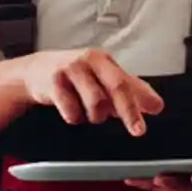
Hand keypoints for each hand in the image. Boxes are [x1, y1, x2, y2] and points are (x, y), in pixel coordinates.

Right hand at [21, 48, 163, 135]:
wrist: (35, 71)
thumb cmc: (74, 75)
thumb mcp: (102, 77)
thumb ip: (130, 90)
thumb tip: (156, 105)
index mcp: (104, 60)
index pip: (128, 81)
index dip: (142, 99)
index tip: (155, 113)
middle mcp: (89, 61)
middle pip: (115, 88)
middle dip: (128, 111)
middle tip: (137, 130)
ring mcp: (70, 70)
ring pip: (94, 102)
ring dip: (95, 115)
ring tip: (89, 112)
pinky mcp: (54, 82)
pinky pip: (71, 110)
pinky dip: (75, 117)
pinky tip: (71, 110)